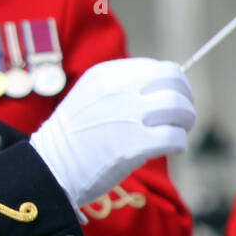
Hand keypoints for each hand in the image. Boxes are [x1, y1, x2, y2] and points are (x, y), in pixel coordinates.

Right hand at [29, 58, 194, 209]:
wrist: (51, 168)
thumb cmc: (72, 137)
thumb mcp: (88, 96)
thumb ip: (120, 87)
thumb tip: (163, 89)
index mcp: (106, 75)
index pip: (158, 68)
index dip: (171, 85)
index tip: (168, 99)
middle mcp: (118, 90)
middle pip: (174, 80)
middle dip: (185, 98)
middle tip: (180, 116)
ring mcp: (127, 116)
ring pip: (180, 108)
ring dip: (185, 121)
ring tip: (176, 132)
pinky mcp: (134, 145)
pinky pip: (175, 138)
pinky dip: (179, 144)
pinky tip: (170, 148)